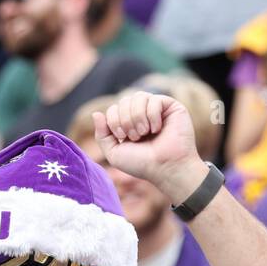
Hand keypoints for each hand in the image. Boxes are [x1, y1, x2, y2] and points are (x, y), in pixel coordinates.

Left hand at [93, 92, 207, 202]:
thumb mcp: (114, 153)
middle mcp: (143, 115)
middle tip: (136, 137)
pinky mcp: (171, 107)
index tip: (123, 137)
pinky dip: (152, 115)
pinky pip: (154, 99)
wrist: (166, 168)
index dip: (114, 120)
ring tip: (145, 132)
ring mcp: (157, 110)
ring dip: (138, 116)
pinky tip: (157, 129)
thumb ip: (102, 135)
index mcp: (129, 124)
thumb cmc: (142, 164)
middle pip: (124, 101)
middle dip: (126, 119)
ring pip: (138, 97)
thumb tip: (95, 113)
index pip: (113, 109)